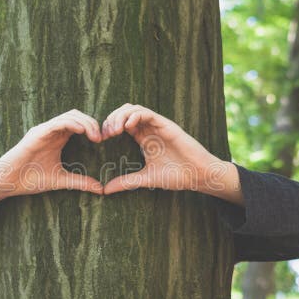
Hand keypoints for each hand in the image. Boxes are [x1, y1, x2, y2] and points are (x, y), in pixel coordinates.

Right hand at [0, 110, 102, 216]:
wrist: (8, 182)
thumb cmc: (30, 179)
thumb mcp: (61, 180)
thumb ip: (80, 182)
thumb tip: (101, 189)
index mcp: (58, 138)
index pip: (79, 124)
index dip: (93, 128)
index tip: (103, 141)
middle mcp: (52, 131)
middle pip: (77, 116)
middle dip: (92, 123)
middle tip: (101, 137)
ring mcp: (44, 130)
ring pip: (69, 116)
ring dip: (85, 122)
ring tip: (95, 136)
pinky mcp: (37, 133)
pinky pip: (57, 123)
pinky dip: (71, 124)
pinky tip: (82, 131)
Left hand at [100, 103, 243, 204]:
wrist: (198, 175)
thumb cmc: (176, 176)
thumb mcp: (145, 179)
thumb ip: (126, 182)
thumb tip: (105, 190)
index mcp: (143, 138)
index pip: (122, 123)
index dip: (109, 126)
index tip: (101, 139)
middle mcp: (149, 129)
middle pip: (125, 112)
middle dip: (111, 119)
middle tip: (105, 133)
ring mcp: (158, 125)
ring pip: (134, 108)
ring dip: (120, 115)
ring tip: (114, 129)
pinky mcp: (166, 125)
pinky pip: (147, 113)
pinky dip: (134, 116)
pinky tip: (127, 127)